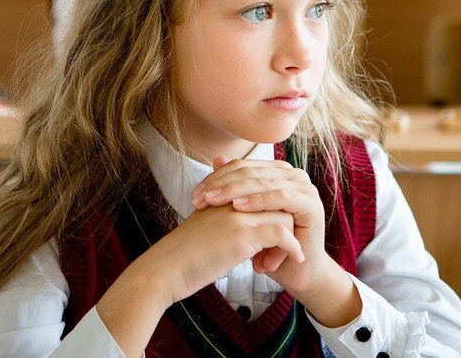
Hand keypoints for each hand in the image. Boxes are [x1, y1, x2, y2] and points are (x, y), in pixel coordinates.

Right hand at [142, 197, 302, 304]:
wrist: (164, 270)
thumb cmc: (183, 252)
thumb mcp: (206, 223)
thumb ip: (223, 212)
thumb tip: (242, 214)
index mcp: (224, 192)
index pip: (264, 190)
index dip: (275, 210)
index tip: (279, 230)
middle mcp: (233, 199)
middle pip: (278, 200)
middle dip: (287, 222)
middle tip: (282, 248)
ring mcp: (239, 215)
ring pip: (284, 215)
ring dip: (290, 239)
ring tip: (278, 260)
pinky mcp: (243, 236)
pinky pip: (282, 234)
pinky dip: (292, 248)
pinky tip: (295, 259)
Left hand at [192, 156, 362, 327]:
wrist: (293, 272)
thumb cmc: (266, 243)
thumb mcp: (245, 215)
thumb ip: (234, 186)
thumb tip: (216, 158)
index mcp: (278, 172)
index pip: (243, 167)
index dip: (217, 178)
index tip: (194, 194)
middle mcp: (294, 176)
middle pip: (252, 173)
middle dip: (222, 185)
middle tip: (201, 198)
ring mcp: (305, 188)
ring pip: (264, 182)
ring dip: (236, 191)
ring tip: (214, 202)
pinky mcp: (312, 205)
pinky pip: (282, 198)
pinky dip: (259, 201)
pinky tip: (239, 207)